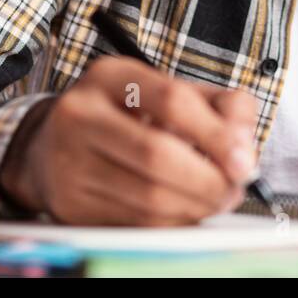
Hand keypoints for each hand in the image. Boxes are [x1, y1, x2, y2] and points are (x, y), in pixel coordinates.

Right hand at [0, 56, 259, 224]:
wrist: (53, 145)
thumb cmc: (129, 116)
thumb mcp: (173, 93)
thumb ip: (222, 107)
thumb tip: (244, 146)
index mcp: (111, 76)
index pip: (172, 100)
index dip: (216, 134)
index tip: (244, 160)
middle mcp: (80, 113)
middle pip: (157, 153)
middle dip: (209, 179)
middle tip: (235, 188)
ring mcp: (68, 161)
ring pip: (147, 195)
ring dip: (196, 205)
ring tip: (218, 199)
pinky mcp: (69, 204)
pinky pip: (135, 221)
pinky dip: (173, 222)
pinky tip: (187, 211)